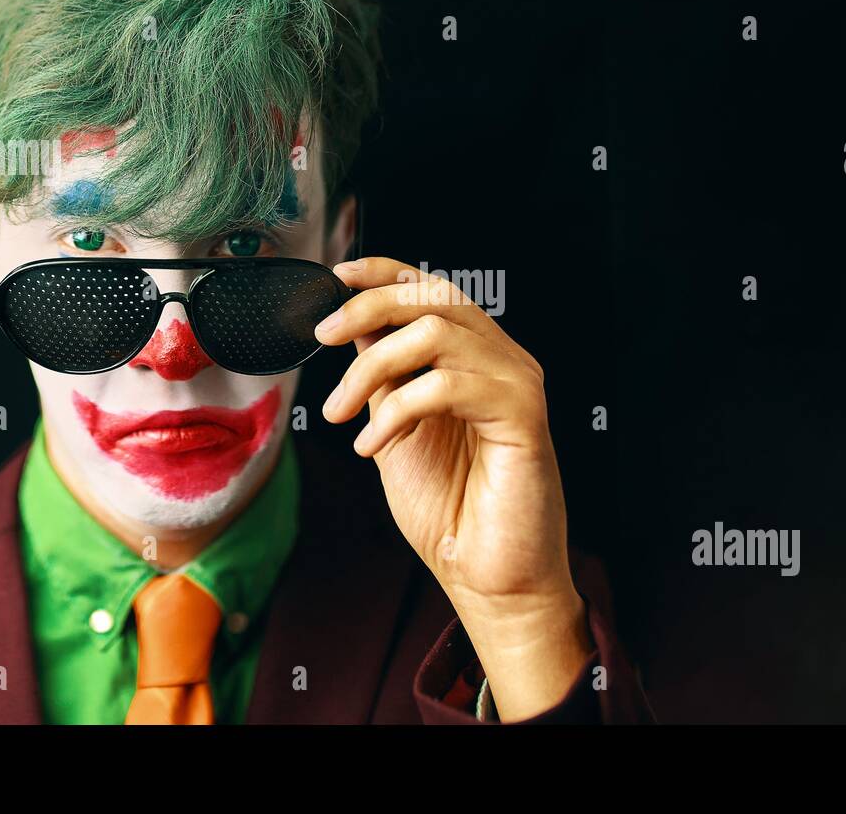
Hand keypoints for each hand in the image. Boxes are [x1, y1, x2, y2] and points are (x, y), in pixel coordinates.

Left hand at [315, 257, 594, 720]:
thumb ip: (384, 378)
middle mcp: (501, 361)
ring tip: (339, 413)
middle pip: (434, 296)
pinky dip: (398, 410)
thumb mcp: (396, 427)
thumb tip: (353, 331)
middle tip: (322, 339)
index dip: (384, 271)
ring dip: (371, 369)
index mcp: (474, 358)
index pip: (432, 288)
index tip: (336, 276)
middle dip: (367, 309)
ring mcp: (517, 383)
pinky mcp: (523, 414)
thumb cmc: (450, 510)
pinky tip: (373, 444)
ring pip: (437, 333)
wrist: (486, 575)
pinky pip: (449, 385)